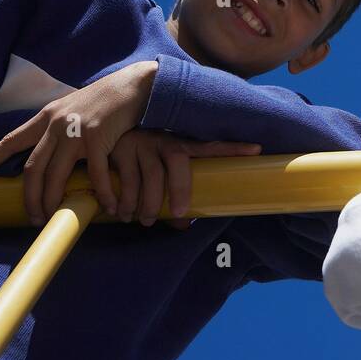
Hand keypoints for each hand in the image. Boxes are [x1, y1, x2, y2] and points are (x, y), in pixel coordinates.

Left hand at [0, 61, 158, 224]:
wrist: (135, 86)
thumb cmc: (108, 100)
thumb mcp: (74, 109)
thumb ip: (60, 127)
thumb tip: (52, 150)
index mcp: (47, 116)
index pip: (11, 140)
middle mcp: (56, 124)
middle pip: (33, 168)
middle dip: (29, 197)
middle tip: (32, 217)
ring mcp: (76, 131)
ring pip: (56, 175)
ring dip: (53, 201)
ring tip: (54, 218)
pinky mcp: (98, 137)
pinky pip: (95, 174)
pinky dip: (101, 193)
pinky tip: (105, 206)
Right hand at [108, 130, 261, 225]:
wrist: (103, 133)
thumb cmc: (141, 159)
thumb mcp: (160, 170)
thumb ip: (173, 194)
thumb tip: (184, 226)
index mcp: (179, 144)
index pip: (210, 146)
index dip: (232, 148)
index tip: (257, 149)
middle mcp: (162, 141)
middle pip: (177, 164)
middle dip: (179, 192)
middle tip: (178, 214)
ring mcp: (140, 143)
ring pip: (147, 177)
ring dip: (145, 203)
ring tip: (141, 219)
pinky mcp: (117, 149)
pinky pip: (120, 180)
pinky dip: (118, 200)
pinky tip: (117, 212)